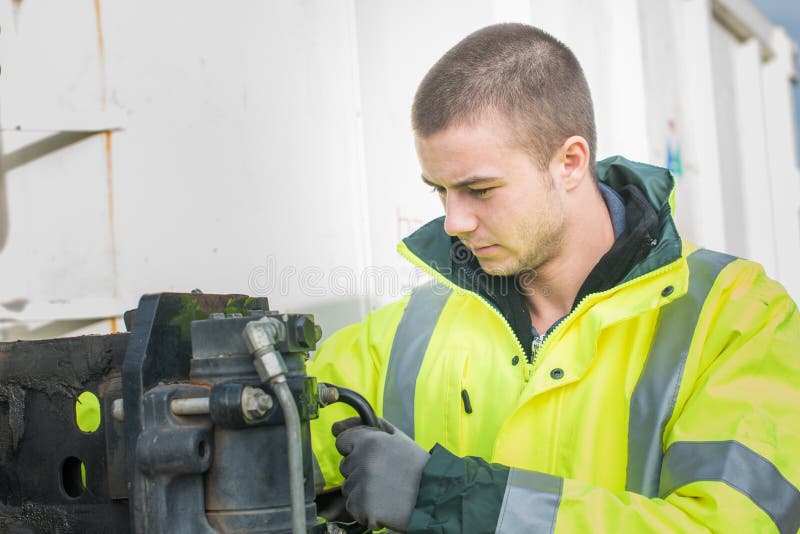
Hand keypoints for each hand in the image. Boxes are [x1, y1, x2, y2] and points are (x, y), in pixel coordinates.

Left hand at [333, 417, 429, 531]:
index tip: (365, 455)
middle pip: (345, 466)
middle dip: (359, 470)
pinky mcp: (362, 508)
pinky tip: (382, 504)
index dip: (352, 448)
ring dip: (360, 490)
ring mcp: (361, 486)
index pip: (342, 441)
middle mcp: (362, 462)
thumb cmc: (417, 466)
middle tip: (382, 475)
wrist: (434, 496)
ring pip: (348, 487)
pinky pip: (353, 506)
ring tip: (384, 490)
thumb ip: (374, 427)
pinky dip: (364, 508)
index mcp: (370, 442)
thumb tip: (341, 426)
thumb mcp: (399, 438)